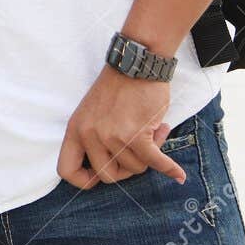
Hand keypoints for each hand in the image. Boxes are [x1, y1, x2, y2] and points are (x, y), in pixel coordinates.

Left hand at [57, 67, 186, 189]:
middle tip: (137, 151)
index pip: (67, 170)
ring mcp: (113, 136)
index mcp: (75, 130)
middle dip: (126, 169)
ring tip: (153, 133)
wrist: (136, 64)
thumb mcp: (91, 113)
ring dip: (149, 156)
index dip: (84, 180)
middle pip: (108, 176)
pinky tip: (178, 175)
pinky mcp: (137, 134)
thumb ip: (94, 140)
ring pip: (134, 168)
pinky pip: (155, 162)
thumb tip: (111, 171)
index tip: (99, 176)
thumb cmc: (117, 88)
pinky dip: (169, 169)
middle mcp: (90, 135)